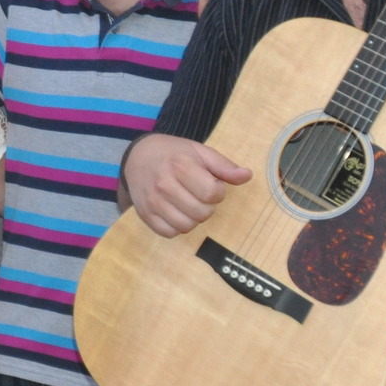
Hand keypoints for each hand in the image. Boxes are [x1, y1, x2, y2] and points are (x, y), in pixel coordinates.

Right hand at [122, 133, 251, 236]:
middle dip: (208, 206)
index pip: (211, 193)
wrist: (139, 156)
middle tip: (200, 195)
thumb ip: (224, 165)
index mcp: (181, 166)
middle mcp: (164, 185)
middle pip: (201, 213)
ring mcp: (152, 202)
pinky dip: (178, 227)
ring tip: (189, 203)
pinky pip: (170, 233)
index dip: (218, 192)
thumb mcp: (200, 151)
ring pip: (186, 226)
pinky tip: (177, 212)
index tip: (213, 185)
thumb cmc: (174, 153)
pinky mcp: (145, 215)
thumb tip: (247, 176)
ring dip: (194, 218)